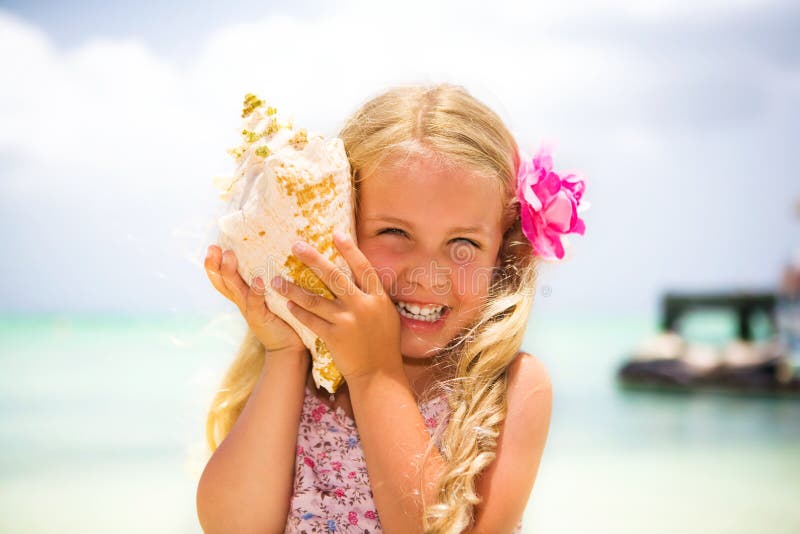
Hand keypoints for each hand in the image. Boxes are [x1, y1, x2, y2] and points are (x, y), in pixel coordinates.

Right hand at [204, 244, 307, 356]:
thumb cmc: (285, 314)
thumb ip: (273, 275)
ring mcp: (249, 309)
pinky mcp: (260, 318)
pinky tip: (257, 280)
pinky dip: (255, 291)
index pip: (221, 277)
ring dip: (230, 272)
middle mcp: (242, 300)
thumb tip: (285, 246)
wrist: (291, 345)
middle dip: (215, 265)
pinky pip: (255, 303)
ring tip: (229, 256)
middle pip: (221, 281)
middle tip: (214, 248)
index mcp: (242, 292)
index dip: (213, 264)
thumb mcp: (273, 292)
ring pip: (234, 289)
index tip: (213, 246)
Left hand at [270, 232, 402, 381]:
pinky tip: (286, 304)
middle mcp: (362, 306)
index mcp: (378, 298)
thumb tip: (361, 274)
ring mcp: (347, 322)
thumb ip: (374, 295)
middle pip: (335, 277)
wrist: (379, 374)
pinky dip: (298, 312)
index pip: (363, 267)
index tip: (335, 233)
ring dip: (293, 289)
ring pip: (315, 299)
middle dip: (314, 259)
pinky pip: (310, 320)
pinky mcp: (333, 337)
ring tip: (276, 280)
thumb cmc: (384, 343)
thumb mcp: (386, 314)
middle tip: (296, 246)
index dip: (350, 249)